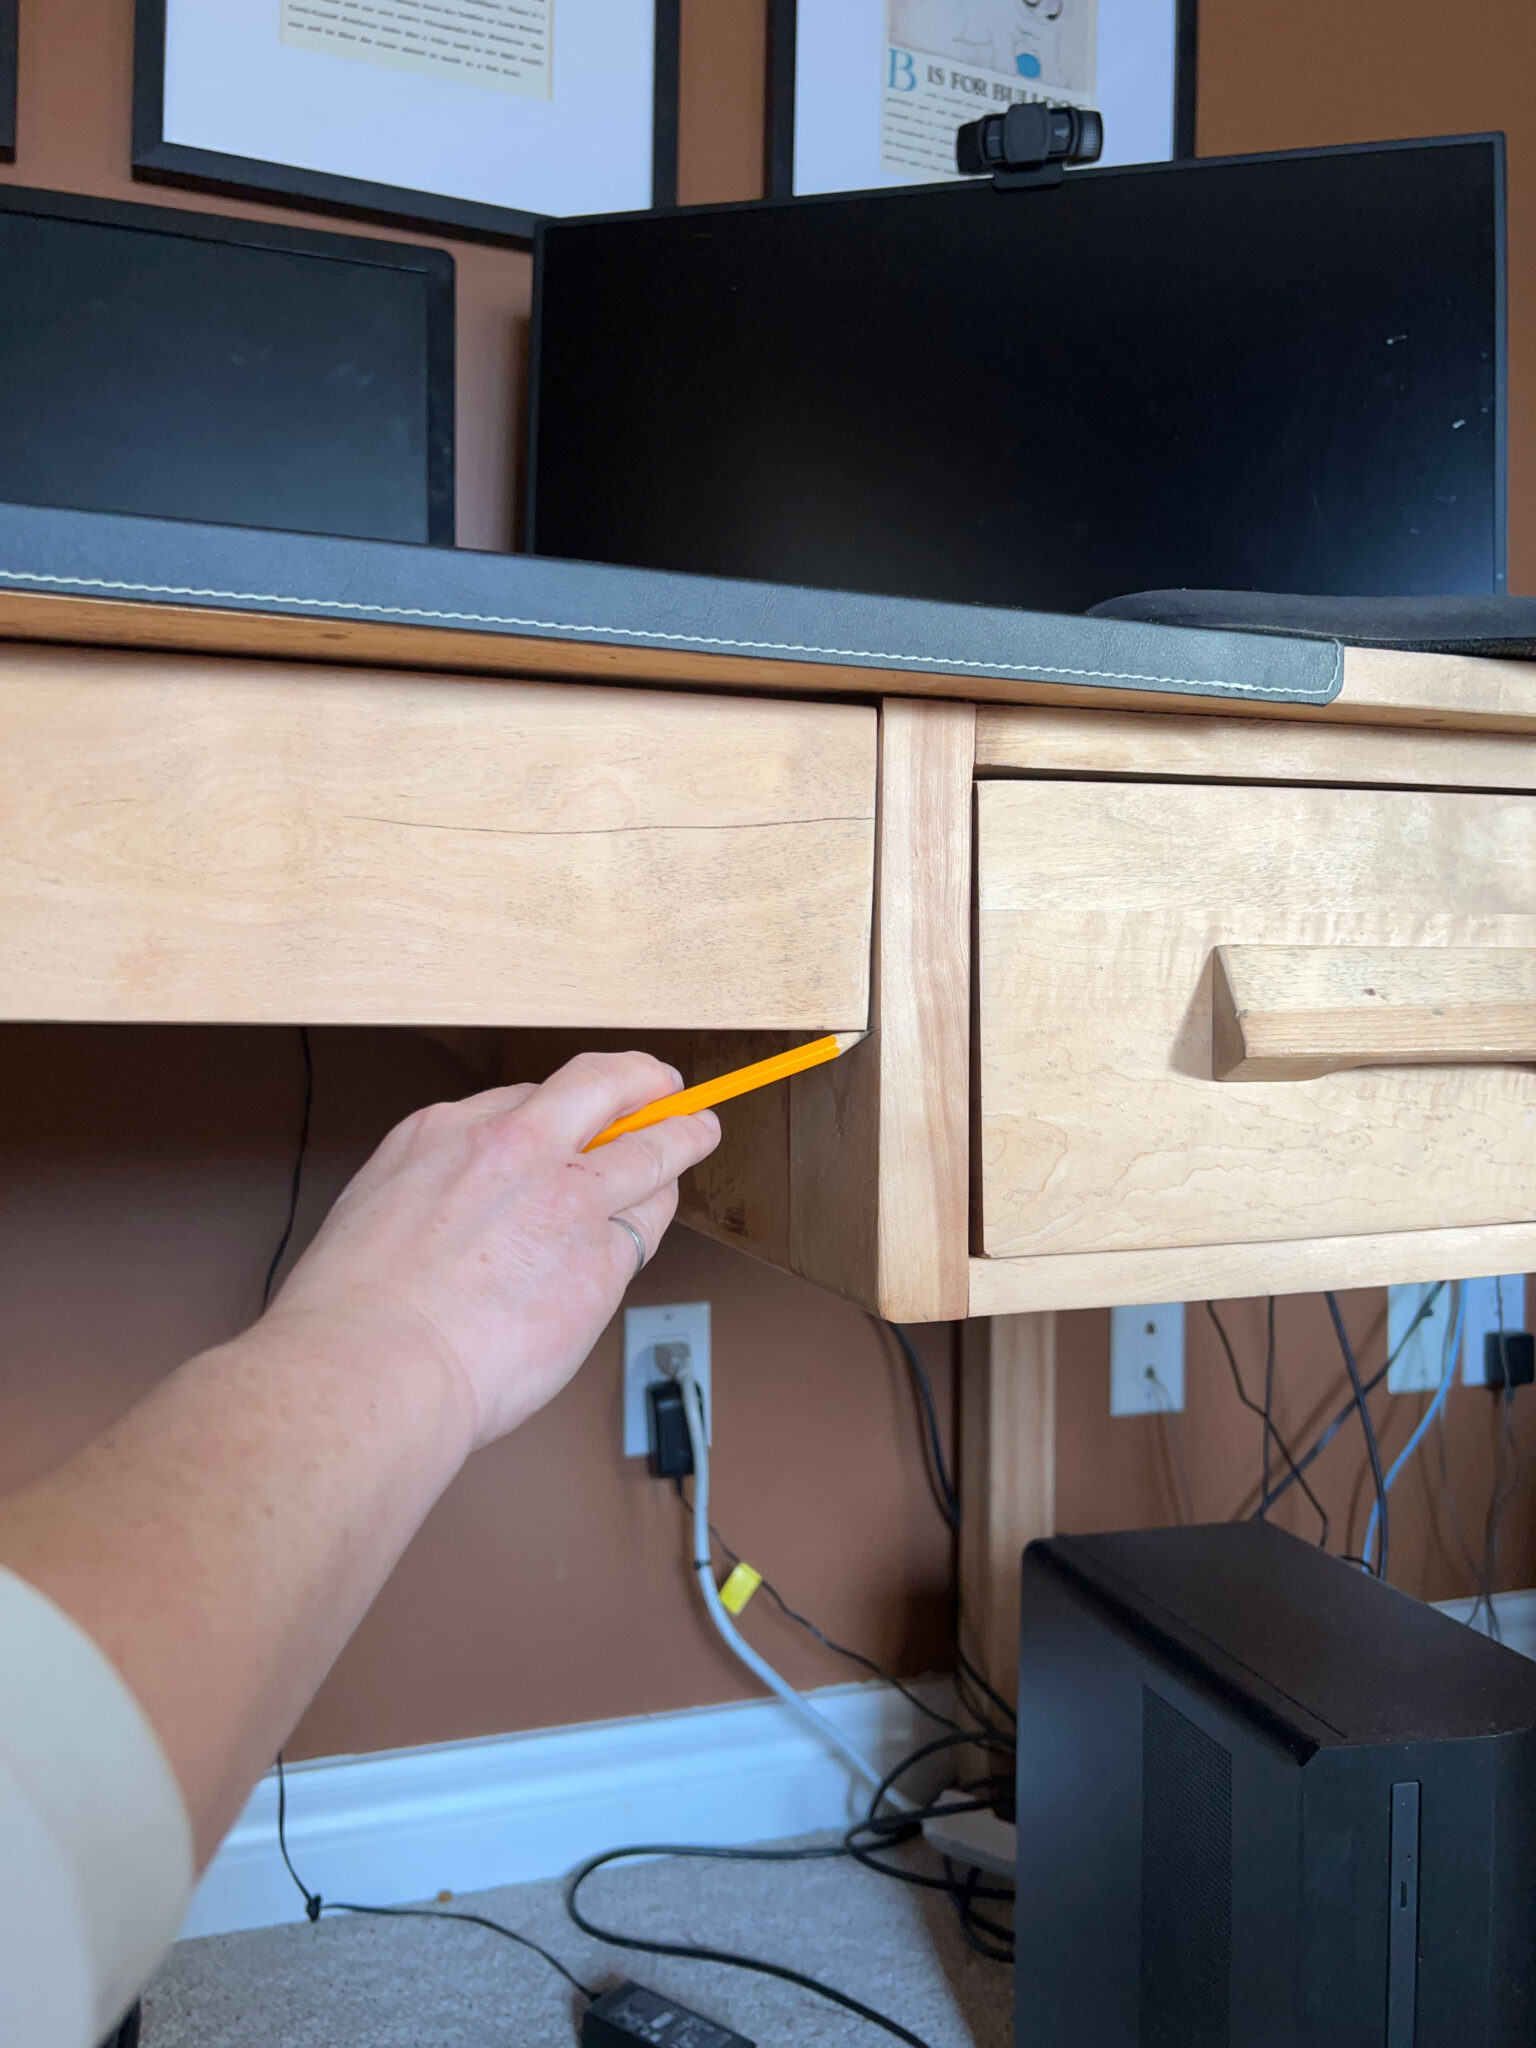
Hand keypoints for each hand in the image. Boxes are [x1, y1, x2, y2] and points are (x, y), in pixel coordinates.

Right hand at [265, 1051, 719, 1448]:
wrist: (376, 1362)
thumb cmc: (354, 1313)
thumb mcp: (374, 1205)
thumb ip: (436, 1185)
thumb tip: (473, 1199)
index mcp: (446, 1131)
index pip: (528, 1096)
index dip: (562, 1108)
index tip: (579, 1115)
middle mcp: (514, 1148)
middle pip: (604, 1086)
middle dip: (645, 1080)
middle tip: (665, 1086)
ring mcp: (567, 1196)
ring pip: (653, 1147)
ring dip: (683, 1135)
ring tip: (698, 1133)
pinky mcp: (603, 1255)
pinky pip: (647, 1224)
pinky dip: (653, 1218)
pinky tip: (654, 1217)